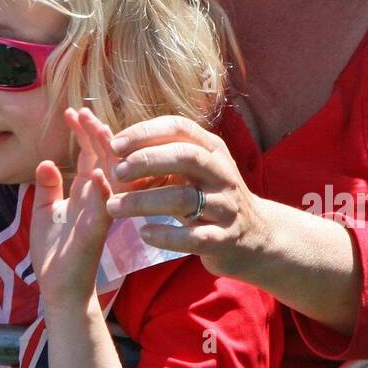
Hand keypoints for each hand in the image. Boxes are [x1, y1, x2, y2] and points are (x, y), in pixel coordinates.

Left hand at [30, 108, 112, 311]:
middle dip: (95, 134)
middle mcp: (98, 200)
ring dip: (104, 153)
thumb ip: (48, 188)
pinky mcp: (96, 233)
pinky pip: (105, 209)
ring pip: (112, 177)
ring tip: (95, 128)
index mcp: (87, 194)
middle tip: (82, 112)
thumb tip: (46, 162)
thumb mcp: (44, 212)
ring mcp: (100, 215)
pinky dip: (103, 190)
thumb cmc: (54, 253)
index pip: (91, 155)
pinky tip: (97, 173)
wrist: (58, 290)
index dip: (84, 133)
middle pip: (105, 159)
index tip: (72, 112)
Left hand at [104, 116, 270, 277]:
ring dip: (144, 202)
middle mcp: (222, 173)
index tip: (114, 144)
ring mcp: (226, 206)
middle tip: (116, 172)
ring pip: (185, 198)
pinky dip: (166, 236)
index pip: (179, 128)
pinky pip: (194, 237)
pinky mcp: (225, 239)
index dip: (145, 133)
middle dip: (146, 161)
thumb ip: (163, 155)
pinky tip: (144, 234)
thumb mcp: (195, 169)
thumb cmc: (210, 196)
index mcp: (212, 149)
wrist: (255, 235)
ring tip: (114, 208)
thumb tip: (113, 144)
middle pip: (185, 157)